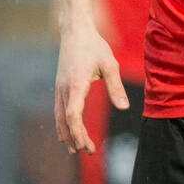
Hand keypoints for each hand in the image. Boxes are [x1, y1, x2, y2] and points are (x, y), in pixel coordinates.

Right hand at [55, 26, 127, 153]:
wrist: (74, 31)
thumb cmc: (94, 46)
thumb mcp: (110, 64)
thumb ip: (116, 87)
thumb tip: (124, 107)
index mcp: (76, 84)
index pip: (73, 115)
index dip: (79, 133)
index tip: (87, 146)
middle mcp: (64, 89)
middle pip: (65, 121)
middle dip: (75, 138)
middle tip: (88, 152)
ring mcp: (59, 88)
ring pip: (59, 117)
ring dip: (67, 134)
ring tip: (75, 149)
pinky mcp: (59, 86)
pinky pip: (58, 110)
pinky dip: (62, 124)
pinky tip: (67, 133)